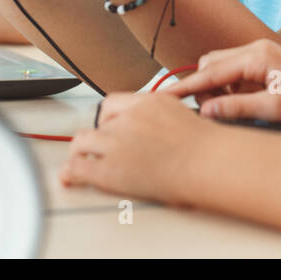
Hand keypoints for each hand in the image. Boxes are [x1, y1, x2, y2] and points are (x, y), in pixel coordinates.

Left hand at [60, 91, 208, 203]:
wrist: (210, 163)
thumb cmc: (208, 148)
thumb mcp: (184, 116)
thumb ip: (163, 116)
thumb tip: (160, 127)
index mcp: (148, 102)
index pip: (113, 103)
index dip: (109, 119)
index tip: (109, 128)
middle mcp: (129, 118)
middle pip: (97, 121)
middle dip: (97, 135)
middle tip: (99, 148)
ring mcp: (118, 142)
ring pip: (81, 141)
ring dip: (81, 152)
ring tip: (81, 161)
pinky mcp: (111, 168)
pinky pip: (79, 167)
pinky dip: (71, 173)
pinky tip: (70, 178)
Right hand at [163, 38, 280, 129]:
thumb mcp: (278, 109)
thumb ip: (239, 109)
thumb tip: (206, 112)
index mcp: (258, 55)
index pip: (209, 71)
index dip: (184, 87)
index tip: (162, 100)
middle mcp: (257, 51)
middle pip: (210, 66)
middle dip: (202, 90)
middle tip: (209, 116)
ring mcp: (263, 59)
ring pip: (223, 73)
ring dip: (218, 94)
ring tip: (232, 116)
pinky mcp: (268, 70)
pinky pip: (237, 79)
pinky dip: (232, 95)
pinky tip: (244, 111)